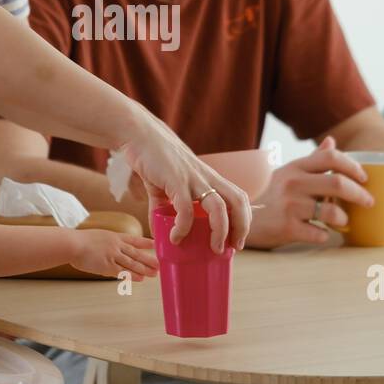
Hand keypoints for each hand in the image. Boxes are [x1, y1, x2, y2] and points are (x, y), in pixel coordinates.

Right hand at [71, 229, 158, 279]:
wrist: (73, 244)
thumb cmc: (79, 241)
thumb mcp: (97, 236)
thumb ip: (106, 243)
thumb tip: (112, 252)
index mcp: (113, 236)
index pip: (133, 239)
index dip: (145, 242)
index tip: (154, 244)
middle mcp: (116, 245)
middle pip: (136, 253)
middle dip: (148, 259)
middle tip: (159, 264)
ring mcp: (113, 255)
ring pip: (132, 263)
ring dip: (144, 269)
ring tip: (154, 273)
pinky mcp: (107, 266)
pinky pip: (123, 272)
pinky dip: (132, 275)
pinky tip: (140, 278)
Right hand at [116, 108, 251, 252]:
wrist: (139, 135)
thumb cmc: (154, 158)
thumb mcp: (166, 185)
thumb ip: (165, 208)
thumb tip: (161, 233)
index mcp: (208, 178)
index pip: (238, 197)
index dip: (243, 219)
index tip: (237, 239)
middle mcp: (206, 178)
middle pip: (238, 201)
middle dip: (241, 226)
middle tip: (234, 247)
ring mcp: (193, 179)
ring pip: (219, 207)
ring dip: (221, 231)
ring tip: (214, 248)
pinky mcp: (176, 180)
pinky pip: (186, 209)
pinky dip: (183, 227)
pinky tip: (176, 237)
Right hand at [247, 136, 371, 248]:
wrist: (244, 219)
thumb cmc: (272, 196)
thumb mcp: (288, 173)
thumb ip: (313, 159)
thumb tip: (332, 141)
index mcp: (296, 167)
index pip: (330, 157)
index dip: (353, 166)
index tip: (364, 177)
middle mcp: (293, 183)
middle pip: (337, 183)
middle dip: (360, 194)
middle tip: (369, 202)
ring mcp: (290, 206)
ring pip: (331, 212)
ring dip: (343, 218)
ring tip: (343, 221)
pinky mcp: (287, 228)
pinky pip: (319, 234)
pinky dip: (325, 235)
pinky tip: (322, 233)